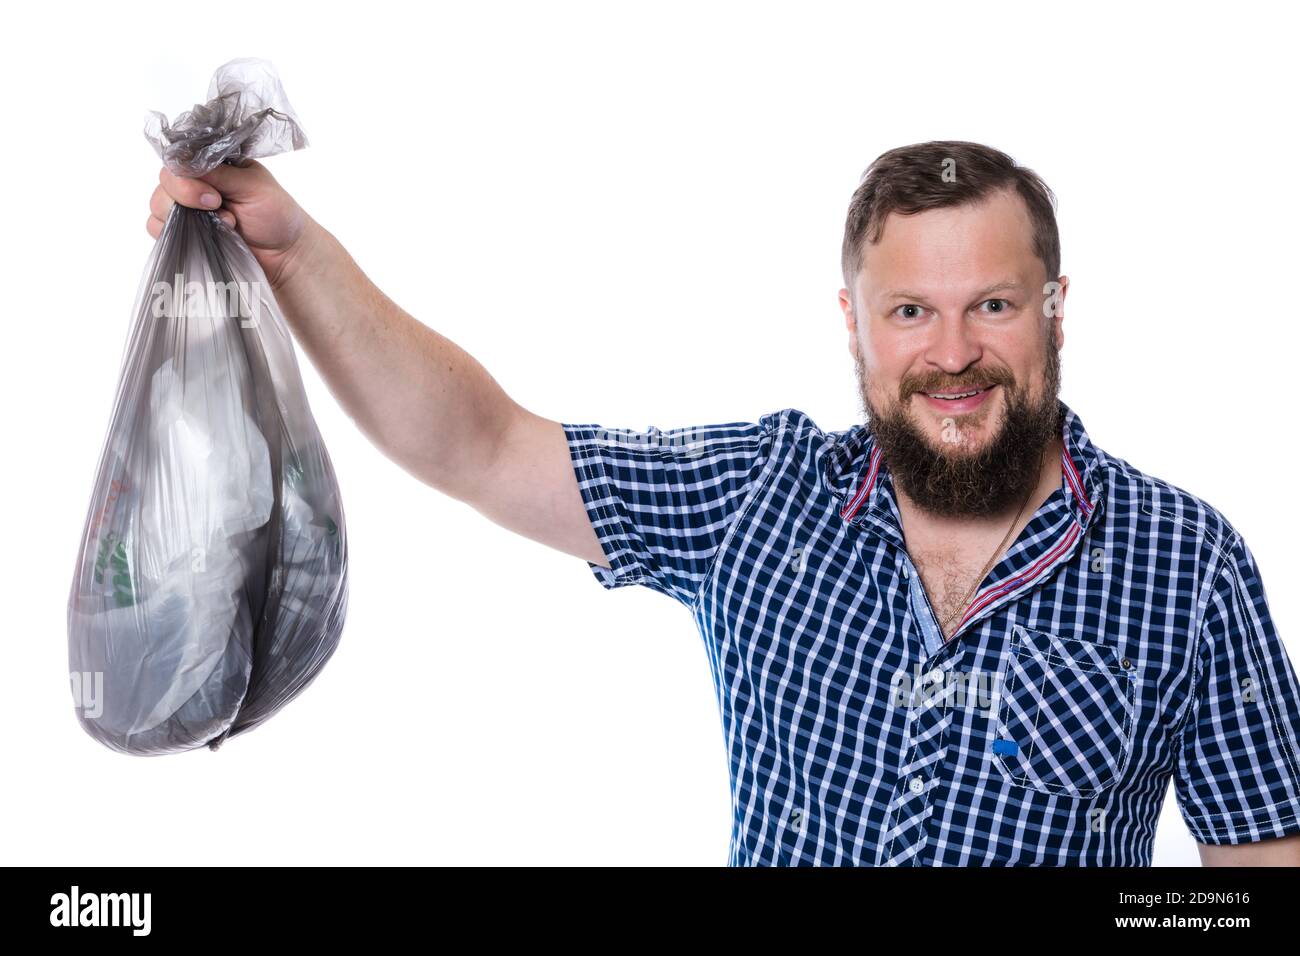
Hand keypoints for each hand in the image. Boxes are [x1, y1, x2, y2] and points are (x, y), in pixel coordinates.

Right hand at [147, 160, 311, 288]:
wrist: (285, 253)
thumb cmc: (276, 215)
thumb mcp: (254, 186)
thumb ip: (221, 174)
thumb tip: (186, 161)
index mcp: (213, 163)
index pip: (181, 156)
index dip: (188, 174)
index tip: (213, 194)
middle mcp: (195, 181)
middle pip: (166, 179)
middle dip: (186, 194)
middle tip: (218, 206)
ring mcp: (187, 207)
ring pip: (158, 203)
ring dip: (185, 217)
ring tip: (224, 225)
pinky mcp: (183, 231)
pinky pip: (157, 227)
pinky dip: (174, 233)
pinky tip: (203, 237)